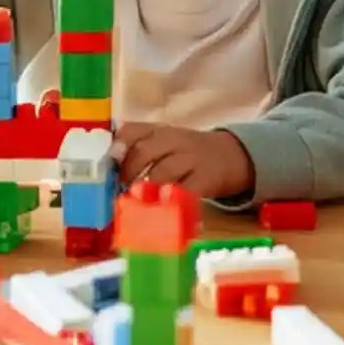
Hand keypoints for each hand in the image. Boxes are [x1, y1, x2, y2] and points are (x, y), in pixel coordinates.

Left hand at [112, 123, 254, 198]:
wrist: (233, 156)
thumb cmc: (189, 155)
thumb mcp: (168, 144)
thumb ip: (141, 153)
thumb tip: (110, 173)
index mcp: (160, 131)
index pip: (133, 130)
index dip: (119, 144)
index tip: (110, 161)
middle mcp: (175, 140)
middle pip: (145, 150)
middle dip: (129, 172)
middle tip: (122, 190)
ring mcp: (192, 158)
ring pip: (163, 172)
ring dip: (146, 190)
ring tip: (137, 204)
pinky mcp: (207, 178)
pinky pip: (188, 191)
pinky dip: (174, 204)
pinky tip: (166, 214)